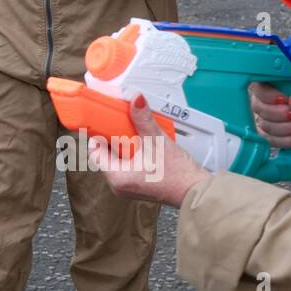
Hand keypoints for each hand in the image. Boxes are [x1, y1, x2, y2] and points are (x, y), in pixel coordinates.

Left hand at [90, 97, 211, 206]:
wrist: (195, 190)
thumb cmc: (178, 175)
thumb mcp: (156, 141)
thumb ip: (143, 119)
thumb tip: (136, 100)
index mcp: (117, 178)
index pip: (94, 152)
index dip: (98, 134)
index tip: (102, 121)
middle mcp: (119, 185)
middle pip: (105, 154)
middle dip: (113, 138)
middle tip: (122, 124)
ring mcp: (128, 186)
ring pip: (116, 158)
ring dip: (123, 144)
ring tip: (135, 134)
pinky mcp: (137, 184)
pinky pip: (126, 164)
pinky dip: (131, 152)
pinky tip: (142, 145)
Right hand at [248, 82, 290, 147]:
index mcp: (269, 83)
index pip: (257, 87)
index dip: (268, 95)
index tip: (284, 100)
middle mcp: (263, 100)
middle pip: (259, 108)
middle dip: (280, 114)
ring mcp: (265, 119)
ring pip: (265, 125)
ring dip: (287, 128)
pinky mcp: (271, 135)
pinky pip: (272, 140)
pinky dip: (288, 140)